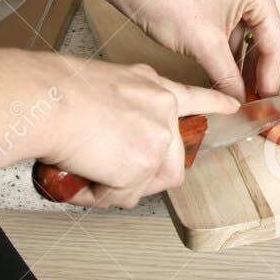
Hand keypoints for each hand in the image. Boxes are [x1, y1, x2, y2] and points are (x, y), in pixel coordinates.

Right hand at [38, 55, 238, 208]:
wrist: (47, 99)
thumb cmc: (55, 90)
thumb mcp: (100, 84)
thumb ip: (118, 108)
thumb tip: (108, 139)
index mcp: (151, 85)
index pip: (194, 97)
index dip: (213, 104)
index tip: (232, 107)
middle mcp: (162, 108)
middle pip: (171, 159)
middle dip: (140, 174)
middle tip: (108, 171)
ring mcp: (158, 137)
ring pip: (148, 182)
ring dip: (118, 186)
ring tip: (89, 173)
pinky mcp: (144, 163)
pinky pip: (123, 195)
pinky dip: (98, 194)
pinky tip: (82, 176)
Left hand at [110, 0, 279, 99]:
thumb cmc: (164, 1)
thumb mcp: (202, 46)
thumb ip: (228, 77)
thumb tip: (242, 103)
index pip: (277, 40)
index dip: (272, 75)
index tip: (264, 100)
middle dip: (275, 63)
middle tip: (262, 90)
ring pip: (268, 29)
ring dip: (259, 58)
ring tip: (245, 86)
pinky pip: (248, 26)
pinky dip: (243, 49)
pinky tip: (232, 71)